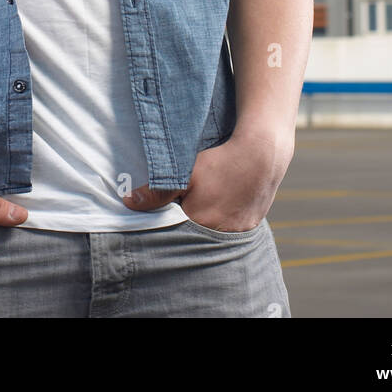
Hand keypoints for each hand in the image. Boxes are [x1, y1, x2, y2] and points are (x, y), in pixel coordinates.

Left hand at [121, 128, 293, 231]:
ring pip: (212, 234)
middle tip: (188, 204)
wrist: (262, 155)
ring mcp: (237, 234)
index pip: (173, 233)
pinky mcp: (250, 228)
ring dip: (206, 224)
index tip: (165, 211)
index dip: (167, 222)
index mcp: (198, 225)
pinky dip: (224, 220)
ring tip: (207, 203)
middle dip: (184, 226)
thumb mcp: (185, 173)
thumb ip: (157, 191)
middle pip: (193, 236)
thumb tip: (129, 202)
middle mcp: (218, 236)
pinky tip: (223, 205)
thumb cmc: (221, 162)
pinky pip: (231, 230)